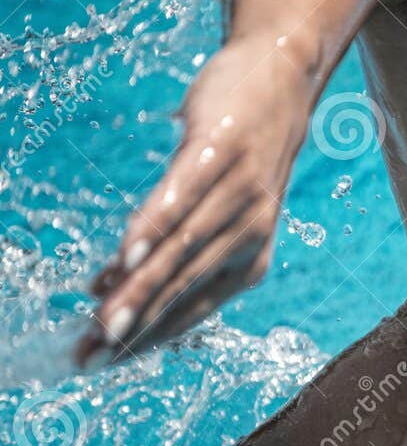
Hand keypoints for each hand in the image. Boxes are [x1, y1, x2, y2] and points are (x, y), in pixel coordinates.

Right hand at [76, 39, 315, 368]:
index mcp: (248, 259)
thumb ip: (167, 249)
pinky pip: (184, 195)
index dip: (143, 337)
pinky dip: (155, 226)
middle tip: (87, 355)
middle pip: (180, 287)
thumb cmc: (238, 157)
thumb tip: (109, 286)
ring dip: (141, 288)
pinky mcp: (220, 151)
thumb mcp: (210, 209)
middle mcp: (250, 233)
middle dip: (133, 326)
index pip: (189, 309)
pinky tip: (128, 253)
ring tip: (103, 320)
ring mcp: (238, 192)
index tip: (96, 363)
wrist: (281, 82)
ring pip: (181, 249)